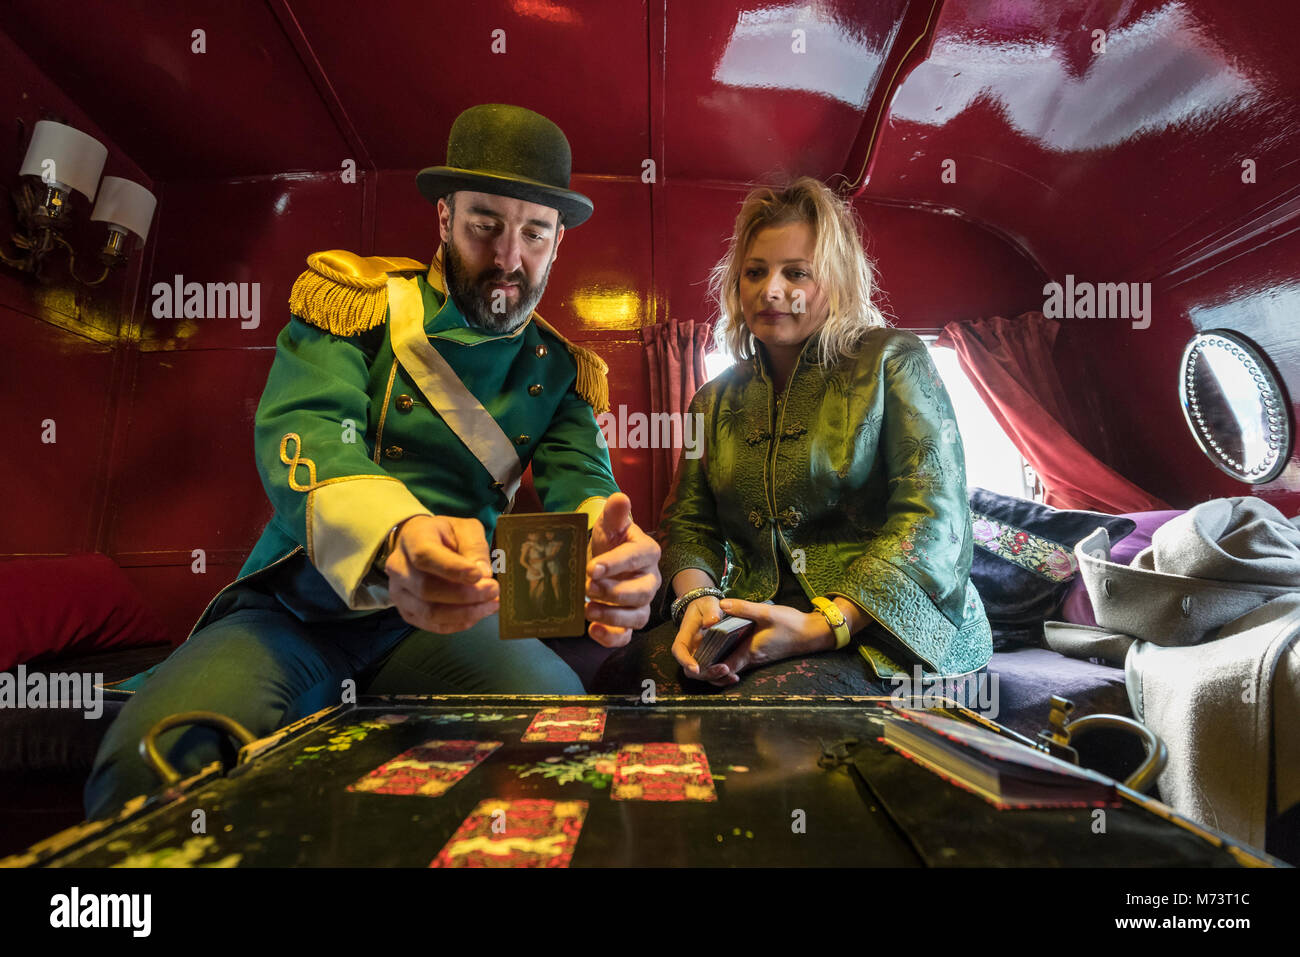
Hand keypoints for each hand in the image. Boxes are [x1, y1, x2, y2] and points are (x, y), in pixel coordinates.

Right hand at [383, 515, 498, 632]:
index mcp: (412, 539)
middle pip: (426, 588)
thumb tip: (483, 573)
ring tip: (491, 604)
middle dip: (465, 594)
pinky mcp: (407, 612)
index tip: (479, 575)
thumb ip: (474, 547)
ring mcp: (399, 592)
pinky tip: (477, 613)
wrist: (421, 546)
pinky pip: (432, 625)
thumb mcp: (465, 529)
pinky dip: (458, 623)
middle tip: (494, 590)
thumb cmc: (445, 536)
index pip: (425, 556)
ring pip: (429, 612)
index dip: (453, 569)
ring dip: (464, 613)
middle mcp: (398, 567)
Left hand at [584, 493, 660, 647]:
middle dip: (616, 593)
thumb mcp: (609, 525)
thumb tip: (619, 498)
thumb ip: (615, 514)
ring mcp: (640, 604)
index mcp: (647, 553)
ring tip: (588, 609)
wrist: (604, 560)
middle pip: (642, 593)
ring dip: (613, 616)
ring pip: (637, 617)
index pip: (636, 558)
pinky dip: (610, 637)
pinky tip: (592, 630)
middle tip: (589, 587)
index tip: (592, 568)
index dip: (616, 564)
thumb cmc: (610, 541)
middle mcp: (649, 580)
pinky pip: (626, 636)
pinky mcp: (627, 622)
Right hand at [671, 594, 724, 679]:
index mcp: (686, 635)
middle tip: (723, 669)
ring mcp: (699, 656)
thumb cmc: (706, 606)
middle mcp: (691, 649)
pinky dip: (722, 678)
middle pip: (690, 669)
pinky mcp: (710, 660)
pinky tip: (734, 677)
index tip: (695, 668)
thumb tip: (712, 622)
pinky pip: (712, 673)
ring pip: (702, 674)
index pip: (679, 650)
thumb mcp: (708, 604)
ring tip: (732, 675)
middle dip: (705, 673)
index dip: (684, 660)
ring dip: (715, 678)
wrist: (709, 608)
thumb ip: (710, 612)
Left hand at [689, 598, 835, 686]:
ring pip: (730, 666)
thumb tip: (721, 605)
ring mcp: (755, 659)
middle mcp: (750, 660)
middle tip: (694, 655)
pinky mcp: (759, 654)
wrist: (811, 633)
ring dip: (716, 662)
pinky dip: (727, 656)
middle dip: (708, 667)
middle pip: (724, 670)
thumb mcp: (766, 613)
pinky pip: (738, 660)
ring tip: (704, 649)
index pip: (723, 668)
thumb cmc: (790, 624)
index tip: (696, 659)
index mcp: (749, 653)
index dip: (708, 668)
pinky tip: (722, 644)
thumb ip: (743, 609)